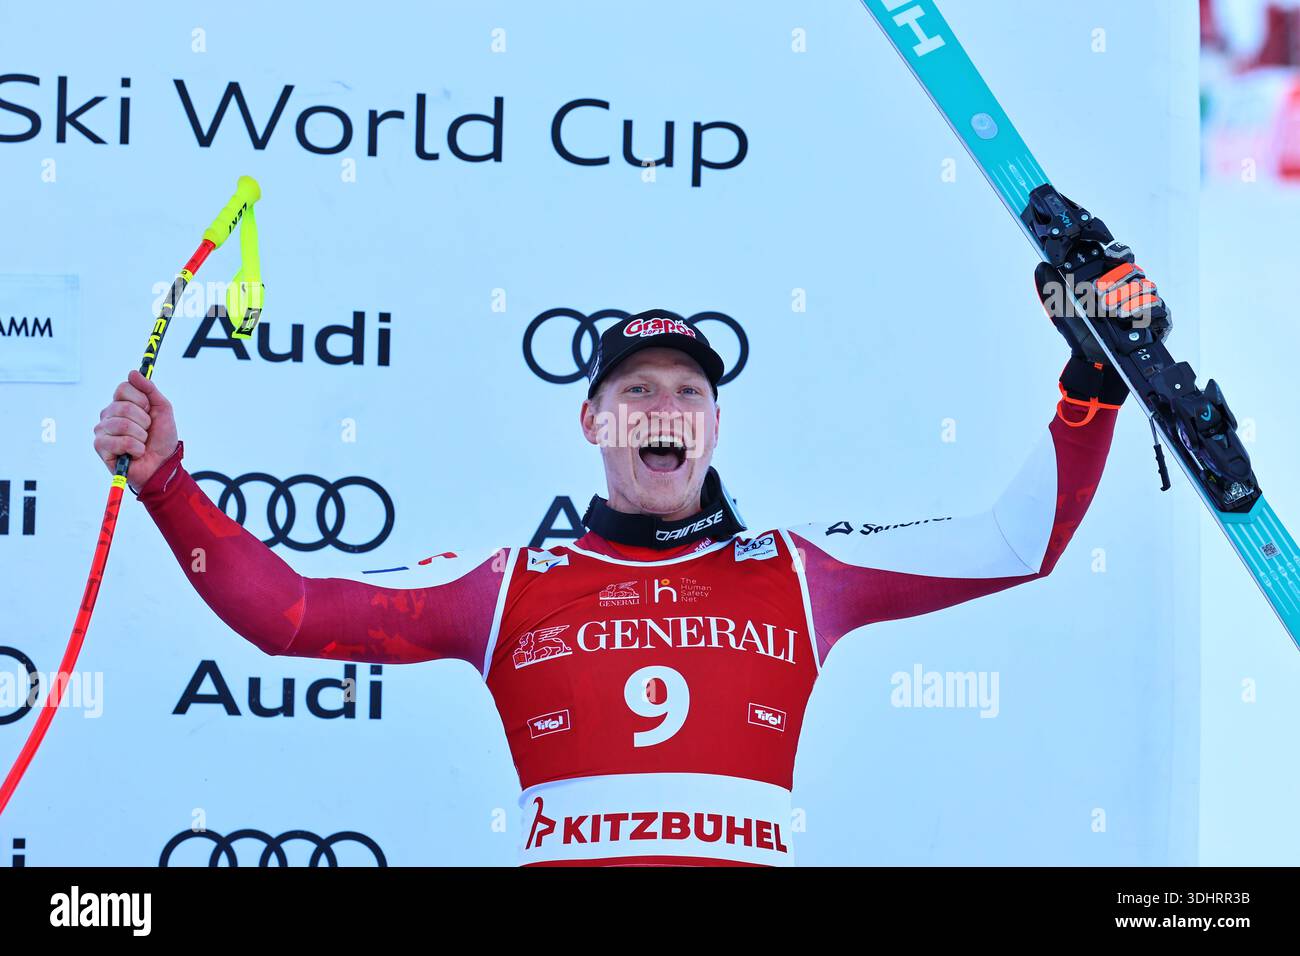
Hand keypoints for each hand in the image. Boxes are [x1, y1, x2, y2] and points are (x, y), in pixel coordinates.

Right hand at [92, 370, 178, 488]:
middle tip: (147, 431)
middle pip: (124, 406)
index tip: (149, 411)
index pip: (123, 388)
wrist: (162, 464)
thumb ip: (150, 390)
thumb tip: (133, 372)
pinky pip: (122, 442)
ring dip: (141, 436)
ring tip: (142, 443)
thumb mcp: (163, 409)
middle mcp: (108, 414)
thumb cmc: (161, 438)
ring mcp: (102, 430)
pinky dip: (137, 448)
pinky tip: (136, 453)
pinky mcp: (100, 447)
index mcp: (120, 403)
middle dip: (144, 421)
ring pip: (123, 424)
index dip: (142, 400)